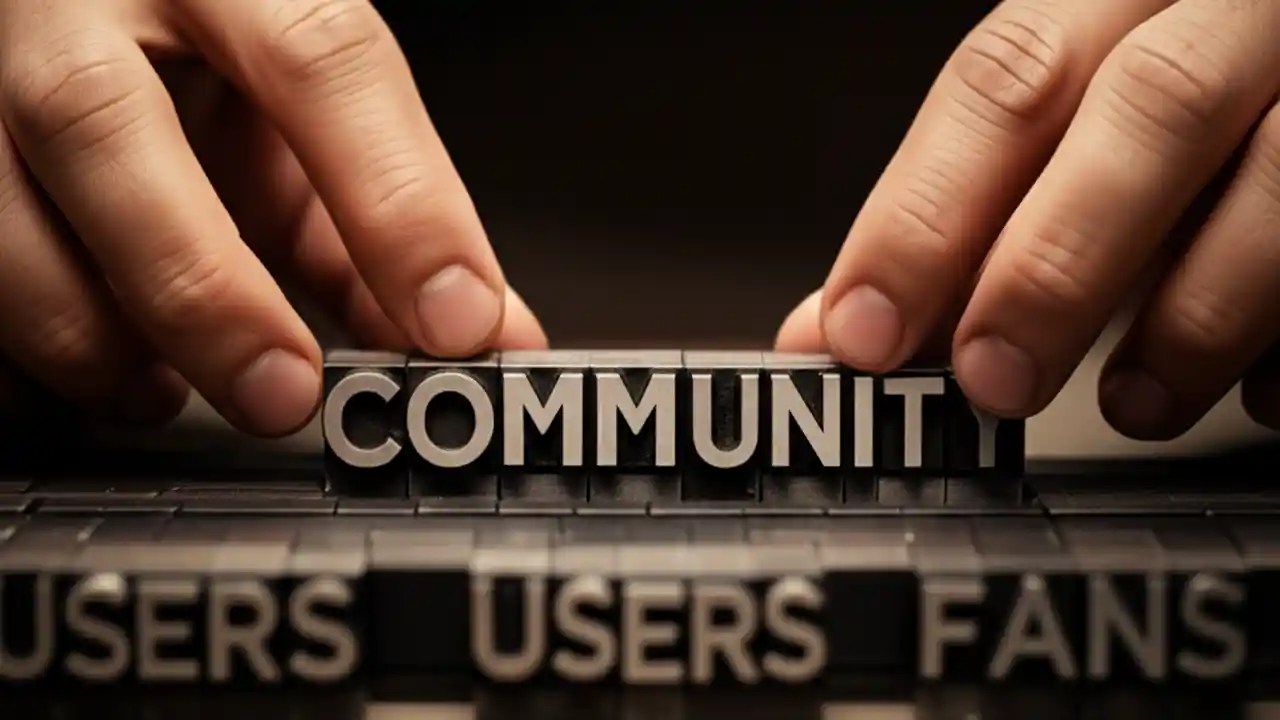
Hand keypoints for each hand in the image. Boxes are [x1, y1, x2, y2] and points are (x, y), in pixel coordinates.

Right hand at [0, 0, 545, 435]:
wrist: (106, 0)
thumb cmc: (209, 42)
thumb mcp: (306, 100)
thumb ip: (385, 203)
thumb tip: (481, 327)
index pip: (319, 59)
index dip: (396, 201)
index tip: (458, 321)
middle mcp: (83, 1)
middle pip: (104, 124)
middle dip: (200, 287)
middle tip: (283, 394)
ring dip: (84, 328)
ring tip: (161, 391)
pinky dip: (20, 348)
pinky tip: (82, 377)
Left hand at [777, 0, 1279, 439]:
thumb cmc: (1184, 115)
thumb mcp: (1070, 135)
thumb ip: (960, 221)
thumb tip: (833, 327)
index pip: (1005, 79)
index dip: (923, 211)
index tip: (862, 331)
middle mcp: (1237, 9)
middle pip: (1149, 109)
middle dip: (1054, 264)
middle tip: (994, 379)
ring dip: (1193, 318)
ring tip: (1136, 403)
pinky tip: (1259, 390)